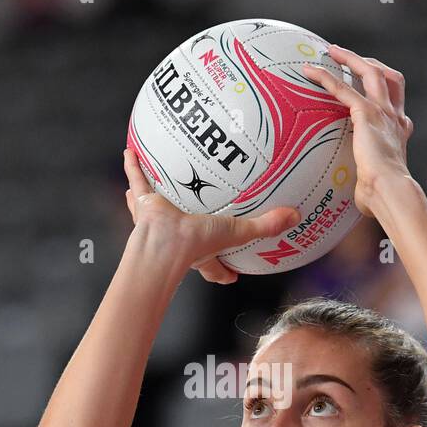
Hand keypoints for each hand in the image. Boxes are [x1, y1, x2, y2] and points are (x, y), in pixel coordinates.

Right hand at [122, 148, 298, 283]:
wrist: (165, 242)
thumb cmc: (197, 244)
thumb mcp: (238, 232)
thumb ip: (266, 226)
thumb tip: (295, 217)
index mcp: (201, 251)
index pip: (214, 266)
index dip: (222, 272)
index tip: (231, 275)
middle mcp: (179, 234)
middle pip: (184, 232)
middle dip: (188, 227)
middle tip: (194, 214)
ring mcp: (159, 219)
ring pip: (158, 206)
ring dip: (155, 195)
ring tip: (156, 177)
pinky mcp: (145, 205)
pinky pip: (138, 181)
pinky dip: (133, 168)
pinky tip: (131, 152)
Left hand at [301, 44, 413, 218]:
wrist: (391, 190)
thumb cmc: (382, 197)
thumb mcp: (374, 186)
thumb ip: (365, 184)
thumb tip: (357, 200)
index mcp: (399, 132)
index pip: (396, 104)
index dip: (385, 93)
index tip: (370, 91)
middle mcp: (395, 117)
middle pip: (390, 77)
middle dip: (371, 64)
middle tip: (351, 59)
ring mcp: (383, 112)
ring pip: (372, 72)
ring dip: (351, 59)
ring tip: (332, 50)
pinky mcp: (367, 113)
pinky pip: (343, 88)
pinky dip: (326, 77)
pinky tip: (308, 72)